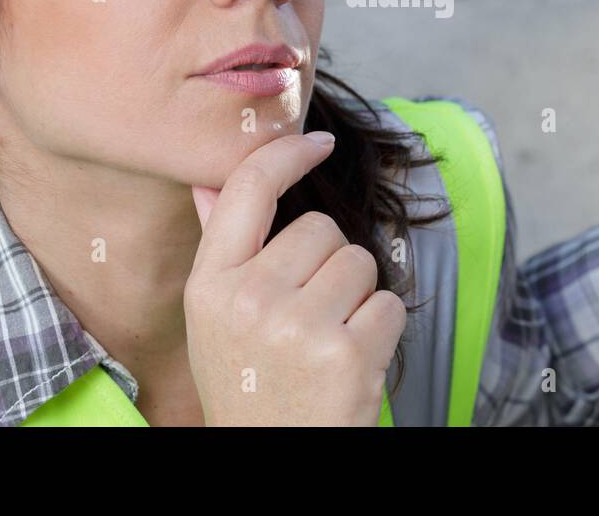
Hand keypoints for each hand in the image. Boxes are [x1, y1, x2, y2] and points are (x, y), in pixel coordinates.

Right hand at [184, 132, 406, 425]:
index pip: (247, 188)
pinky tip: (351, 361)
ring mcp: (298, 326)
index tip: (318, 141)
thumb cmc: (249, 383)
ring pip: (360, 261)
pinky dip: (382, 329)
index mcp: (211, 285)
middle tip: (308, 316)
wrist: (272, 459)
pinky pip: (390, 303)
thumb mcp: (215, 318)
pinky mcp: (347, 353)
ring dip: (358, 295)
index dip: (286, 153)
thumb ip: (221, 246)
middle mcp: (250, 300)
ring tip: (328, 339)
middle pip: (321, 228)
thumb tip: (208, 182)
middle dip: (329, 262)